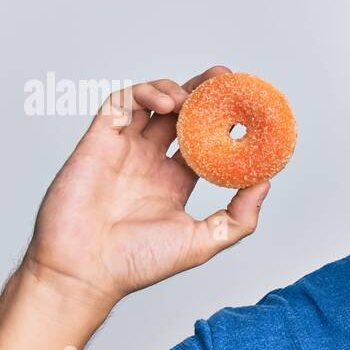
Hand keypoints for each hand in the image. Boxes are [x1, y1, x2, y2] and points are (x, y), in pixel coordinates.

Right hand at [21, 65, 269, 312]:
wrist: (84, 271)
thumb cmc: (136, 264)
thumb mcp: (203, 242)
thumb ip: (238, 216)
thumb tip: (265, 183)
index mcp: (173, 182)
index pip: (204, 141)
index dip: (224, 124)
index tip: (248, 111)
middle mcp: (149, 161)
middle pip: (181, 114)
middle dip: (204, 93)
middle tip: (227, 79)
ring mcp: (124, 148)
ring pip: (153, 101)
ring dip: (177, 89)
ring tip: (196, 96)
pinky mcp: (99, 139)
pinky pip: (122, 102)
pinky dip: (146, 92)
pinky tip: (169, 103)